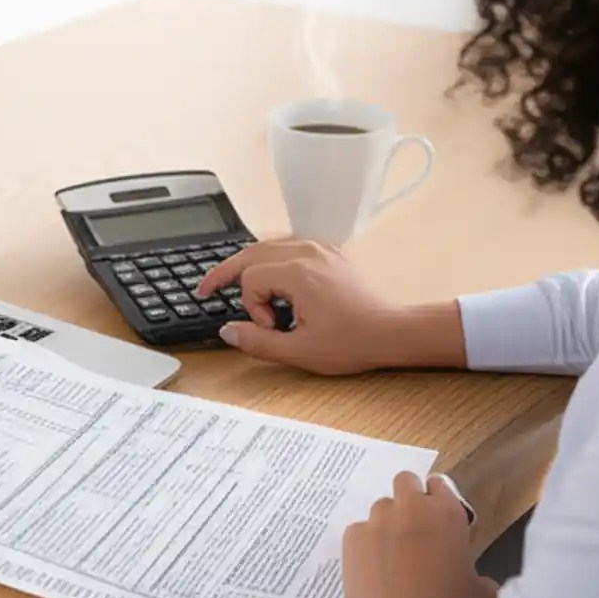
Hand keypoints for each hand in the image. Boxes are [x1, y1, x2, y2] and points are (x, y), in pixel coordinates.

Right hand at [194, 240, 465, 374]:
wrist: (393, 331)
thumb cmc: (353, 341)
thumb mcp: (299, 351)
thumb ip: (257, 342)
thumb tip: (227, 331)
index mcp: (298, 273)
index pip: (251, 279)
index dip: (251, 307)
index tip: (271, 328)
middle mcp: (307, 252)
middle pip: (251, 252)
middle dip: (227, 273)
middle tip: (206, 289)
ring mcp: (319, 248)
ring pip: (267, 246)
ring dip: (248, 265)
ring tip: (233, 283)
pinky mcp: (328, 253)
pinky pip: (287, 246)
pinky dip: (270, 259)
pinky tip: (268, 277)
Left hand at [343, 472, 497, 597]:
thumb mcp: (482, 595)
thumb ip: (480, 578)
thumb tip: (480, 584)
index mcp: (447, 513)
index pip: (440, 485)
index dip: (437, 498)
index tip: (436, 514)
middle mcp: (411, 508)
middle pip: (405, 481)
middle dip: (408, 496)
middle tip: (412, 525)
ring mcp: (378, 520)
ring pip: (380, 508)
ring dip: (386, 523)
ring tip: (391, 554)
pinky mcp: (352, 536)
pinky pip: (358, 532)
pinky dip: (364, 545)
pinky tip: (370, 568)